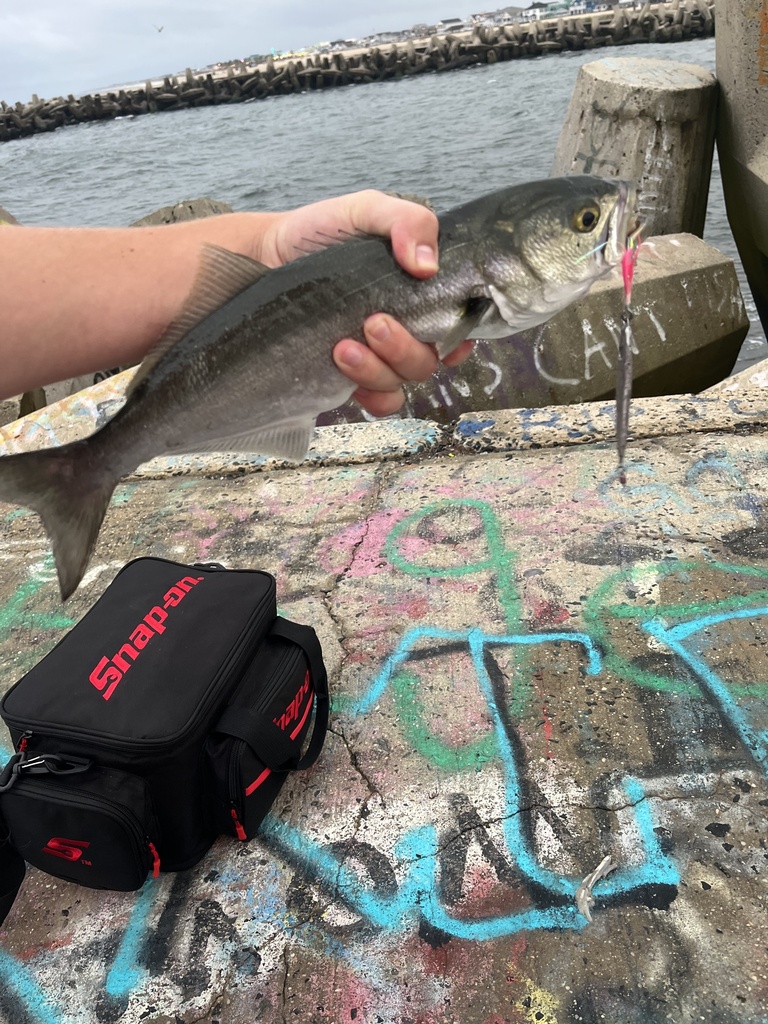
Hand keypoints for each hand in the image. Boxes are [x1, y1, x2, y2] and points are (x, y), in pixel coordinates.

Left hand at [262, 190, 473, 415]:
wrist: (266, 257)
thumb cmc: (321, 232)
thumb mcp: (365, 210)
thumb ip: (406, 221)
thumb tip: (428, 265)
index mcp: (421, 293)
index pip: (461, 324)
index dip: (461, 334)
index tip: (445, 331)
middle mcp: (407, 329)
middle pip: (430, 359)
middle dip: (403, 347)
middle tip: (372, 322)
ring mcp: (379, 357)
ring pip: (402, 381)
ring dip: (377, 369)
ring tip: (342, 346)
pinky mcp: (350, 378)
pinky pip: (380, 402)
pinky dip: (370, 394)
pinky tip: (342, 372)